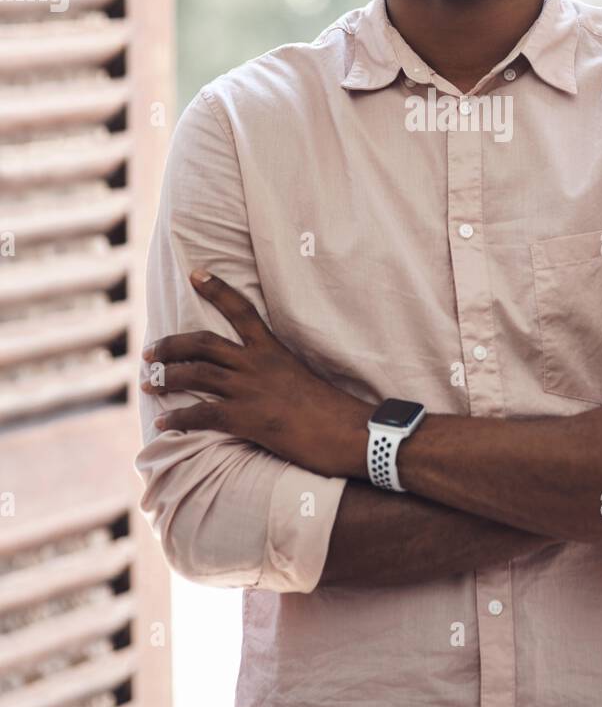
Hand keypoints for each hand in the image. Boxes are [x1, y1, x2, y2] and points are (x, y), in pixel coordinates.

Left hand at [140, 270, 368, 476]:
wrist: (349, 433)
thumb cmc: (332, 409)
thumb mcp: (302, 377)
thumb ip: (278, 372)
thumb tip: (264, 378)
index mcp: (273, 349)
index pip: (241, 310)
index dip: (216, 289)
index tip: (195, 274)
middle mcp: (257, 364)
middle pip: (203, 343)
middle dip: (171, 345)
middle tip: (148, 351)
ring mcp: (250, 391)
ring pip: (196, 375)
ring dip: (167, 377)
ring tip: (147, 382)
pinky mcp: (247, 419)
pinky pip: (202, 415)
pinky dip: (179, 417)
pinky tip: (163, 422)